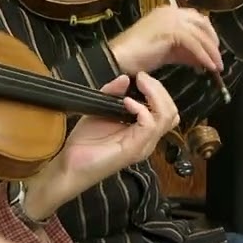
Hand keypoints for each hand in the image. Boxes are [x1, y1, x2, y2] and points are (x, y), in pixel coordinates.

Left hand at [20, 73, 179, 218]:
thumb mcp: (99, 110)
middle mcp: (147, 140)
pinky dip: (141, 109)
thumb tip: (125, 78)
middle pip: (172, 112)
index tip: (141, 76)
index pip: (167, 110)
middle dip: (160, 90)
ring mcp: (142, 146)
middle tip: (143, 79)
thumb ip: (112, 94)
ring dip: (154, 95)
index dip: (158, 90)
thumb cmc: (84, 143)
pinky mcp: (133, 150)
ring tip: (139, 85)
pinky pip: (149, 125)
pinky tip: (127, 102)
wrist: (70, 165)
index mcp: (142, 131)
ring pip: (166, 117)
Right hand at [108, 6, 221, 74]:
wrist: (119, 58)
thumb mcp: (166, 52)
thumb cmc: (136, 57)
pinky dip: (203, 56)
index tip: (213, 51)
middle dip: (213, 42)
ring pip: (200, 34)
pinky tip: (208, 67)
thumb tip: (202, 59)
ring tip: (216, 67)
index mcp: (167, 12)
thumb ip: (184, 52)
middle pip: (202, 23)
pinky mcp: (170, 30)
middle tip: (218, 59)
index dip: (207, 35)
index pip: (196, 19)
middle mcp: (170, 11)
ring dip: (211, 52)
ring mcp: (170, 19)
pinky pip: (194, 44)